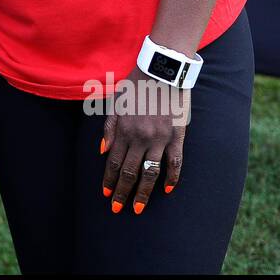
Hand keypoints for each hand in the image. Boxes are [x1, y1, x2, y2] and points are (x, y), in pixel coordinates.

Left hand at [101, 67, 188, 214]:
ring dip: (143, 192)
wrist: (162, 70)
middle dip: (122, 192)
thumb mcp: (116, 103)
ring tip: (139, 208)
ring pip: (150, 172)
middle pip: (129, 171)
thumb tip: (102, 151)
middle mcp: (140, 136)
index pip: (114, 162)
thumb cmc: (136, 85)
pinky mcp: (177, 136)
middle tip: (117, 209)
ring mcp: (160, 137)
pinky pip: (175, 162)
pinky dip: (172, 178)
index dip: (109, 180)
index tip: (105, 195)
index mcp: (123, 129)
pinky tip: (167, 190)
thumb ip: (108, 128)